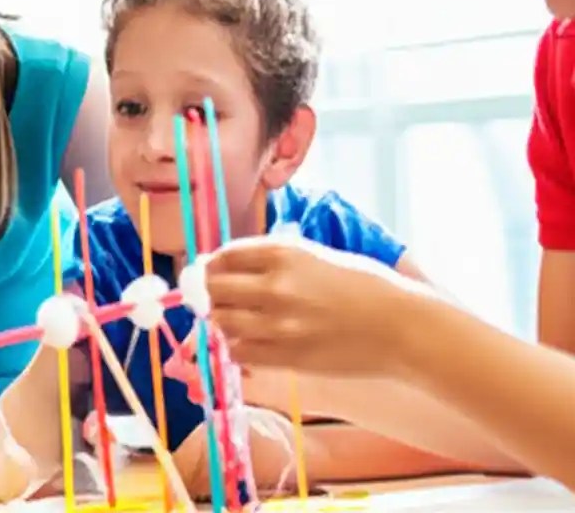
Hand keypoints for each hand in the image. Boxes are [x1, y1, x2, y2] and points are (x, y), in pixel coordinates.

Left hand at [206, 236, 427, 375]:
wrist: (400, 326)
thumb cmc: (365, 285)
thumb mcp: (316, 255)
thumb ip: (274, 258)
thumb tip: (232, 263)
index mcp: (283, 254)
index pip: (223, 257)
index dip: (212, 265)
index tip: (213, 271)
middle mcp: (275, 286)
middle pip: (213, 289)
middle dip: (209, 292)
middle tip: (216, 297)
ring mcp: (279, 324)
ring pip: (222, 322)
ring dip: (223, 320)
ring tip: (236, 319)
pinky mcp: (286, 356)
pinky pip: (239, 351)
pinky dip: (237, 346)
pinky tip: (250, 341)